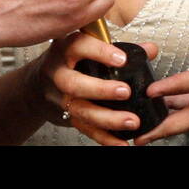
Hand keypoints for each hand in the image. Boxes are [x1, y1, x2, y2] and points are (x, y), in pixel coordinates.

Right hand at [33, 32, 159, 146]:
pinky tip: (121, 143)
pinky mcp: (66, 117)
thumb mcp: (89, 46)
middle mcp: (59, 73)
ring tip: (132, 121)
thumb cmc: (71, 60)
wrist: (39, 83)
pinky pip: (85, 129)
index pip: (79, 46)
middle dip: (101, 90)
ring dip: (108, 119)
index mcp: (66, 49)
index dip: (100, 52)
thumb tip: (149, 50)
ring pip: (81, 111)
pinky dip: (105, 138)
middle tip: (126, 92)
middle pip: (74, 84)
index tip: (122, 59)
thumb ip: (120, 48)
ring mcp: (60, 98)